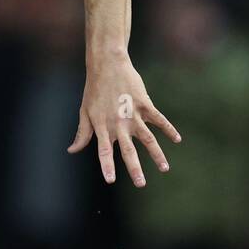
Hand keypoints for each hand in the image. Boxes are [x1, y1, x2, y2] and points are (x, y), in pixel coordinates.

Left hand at [68, 54, 180, 186]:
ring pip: (148, 139)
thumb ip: (82, 134)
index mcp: (103, 126)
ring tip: (165, 169)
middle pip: (128, 150)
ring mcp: (133, 114)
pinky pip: (159, 119)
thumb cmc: (94, 90)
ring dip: (157, 154)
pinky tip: (177, 139)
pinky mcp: (145, 104)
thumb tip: (72, 150)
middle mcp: (118, 123)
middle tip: (141, 184)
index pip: (104, 151)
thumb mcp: (85, 112)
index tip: (111, 180)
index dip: (107, 166)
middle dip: (135, 168)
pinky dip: (168, 129)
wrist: (108, 65)